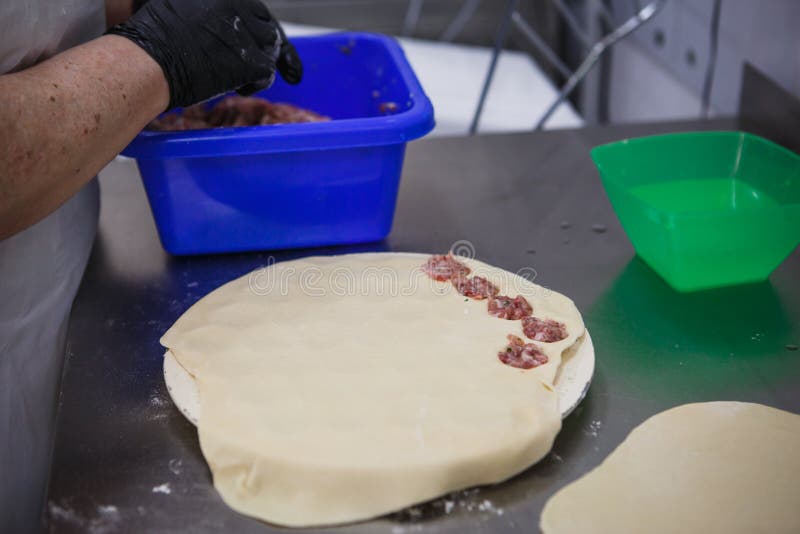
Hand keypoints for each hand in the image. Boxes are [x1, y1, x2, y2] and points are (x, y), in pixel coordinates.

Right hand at [107, 0, 301, 108]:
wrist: (148, 59)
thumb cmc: (151, 36)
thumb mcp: (174, 4)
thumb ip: (201, 11)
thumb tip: (213, 26)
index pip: (253, 9)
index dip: (259, 25)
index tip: (263, 37)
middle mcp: (239, 4)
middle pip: (266, 26)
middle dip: (267, 46)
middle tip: (266, 63)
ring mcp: (246, 31)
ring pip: (270, 48)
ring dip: (259, 64)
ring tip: (239, 76)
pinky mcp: (250, 59)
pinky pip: (267, 72)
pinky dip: (257, 83)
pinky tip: (239, 88)